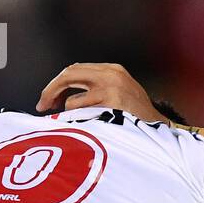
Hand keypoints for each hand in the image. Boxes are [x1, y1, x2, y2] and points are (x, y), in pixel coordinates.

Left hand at [37, 63, 166, 121]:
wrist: (162, 132)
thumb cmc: (136, 119)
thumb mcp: (120, 95)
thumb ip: (95, 88)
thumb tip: (60, 96)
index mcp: (113, 70)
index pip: (75, 69)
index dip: (57, 84)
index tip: (47, 100)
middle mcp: (112, 74)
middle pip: (68, 75)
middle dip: (50, 91)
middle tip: (41, 107)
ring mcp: (111, 88)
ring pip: (71, 99)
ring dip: (70, 117)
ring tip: (84, 127)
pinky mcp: (111, 103)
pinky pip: (80, 112)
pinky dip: (79, 122)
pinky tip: (94, 129)